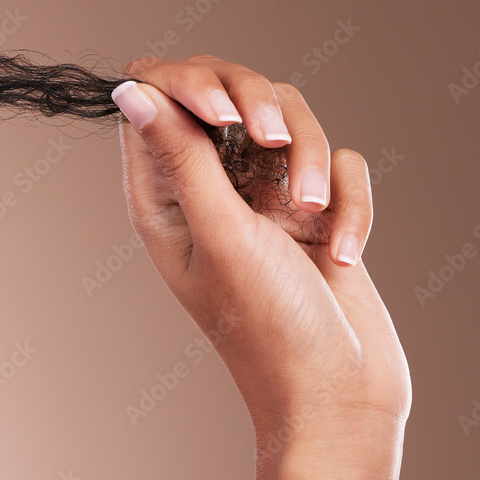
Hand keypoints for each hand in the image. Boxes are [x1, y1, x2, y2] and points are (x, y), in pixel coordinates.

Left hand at [110, 55, 410, 448]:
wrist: (338, 396)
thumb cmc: (266, 326)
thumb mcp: (219, 232)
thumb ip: (180, 154)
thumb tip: (130, 87)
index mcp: (165, 196)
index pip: (156, 97)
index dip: (186, 84)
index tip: (223, 115)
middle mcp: (211, 187)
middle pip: (226, 90)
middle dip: (256, 105)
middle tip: (271, 141)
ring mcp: (267, 197)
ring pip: (289, 116)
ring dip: (310, 159)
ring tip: (312, 215)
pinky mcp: (318, 210)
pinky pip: (341, 162)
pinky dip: (350, 200)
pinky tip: (344, 253)